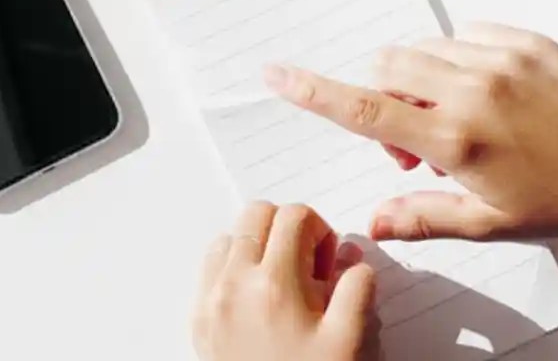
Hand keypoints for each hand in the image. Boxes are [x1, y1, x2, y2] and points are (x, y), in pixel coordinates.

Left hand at [192, 202, 377, 360]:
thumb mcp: (351, 341)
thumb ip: (357, 287)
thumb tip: (349, 259)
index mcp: (275, 283)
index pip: (294, 216)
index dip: (320, 231)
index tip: (328, 263)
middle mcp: (235, 284)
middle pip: (257, 215)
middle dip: (288, 230)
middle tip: (309, 268)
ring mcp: (211, 301)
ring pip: (230, 237)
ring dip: (259, 246)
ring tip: (284, 283)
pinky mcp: (200, 321)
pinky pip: (211, 268)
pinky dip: (234, 267)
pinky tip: (260, 298)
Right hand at [264, 23, 557, 242]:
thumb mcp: (493, 222)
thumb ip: (425, 217)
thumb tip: (377, 222)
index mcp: (458, 138)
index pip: (364, 110)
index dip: (313, 91)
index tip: (279, 75)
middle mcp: (473, 88)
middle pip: (386, 70)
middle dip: (384, 100)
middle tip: (420, 144)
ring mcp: (500, 57)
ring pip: (423, 50)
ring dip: (421, 81)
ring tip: (459, 120)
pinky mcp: (525, 39)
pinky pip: (464, 35)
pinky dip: (459, 60)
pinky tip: (488, 94)